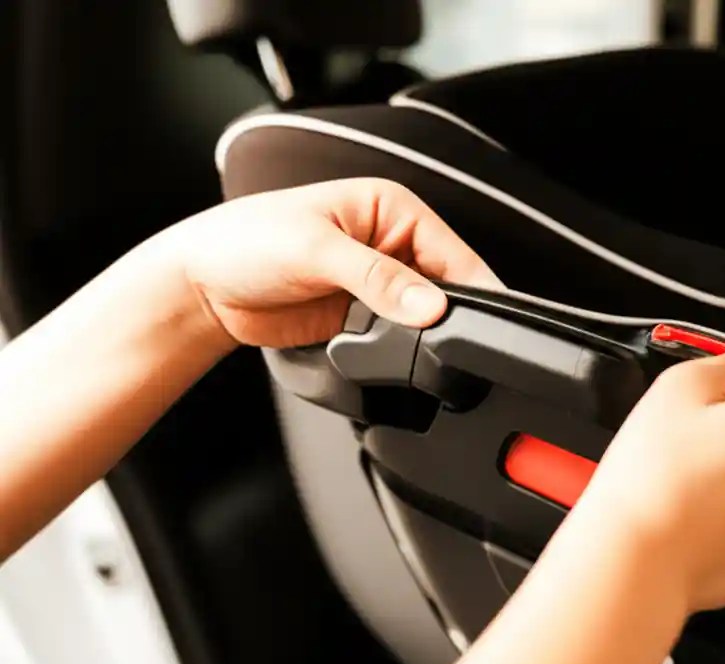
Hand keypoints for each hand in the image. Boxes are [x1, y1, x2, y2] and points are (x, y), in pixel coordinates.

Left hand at [164, 177, 502, 348]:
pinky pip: (399, 341)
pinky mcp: (364, 319)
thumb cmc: (245, 242)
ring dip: (423, 336)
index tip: (485, 322)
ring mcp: (379, 285)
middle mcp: (392, 244)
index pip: (455, 251)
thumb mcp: (316, 251)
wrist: (200, 288)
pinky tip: (392, 356)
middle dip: (447, 316)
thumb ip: (379, 278)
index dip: (473, 287)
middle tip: (445, 341)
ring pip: (427, 319)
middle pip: (448, 287)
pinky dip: (401, 352)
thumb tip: (433, 306)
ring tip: (410, 346)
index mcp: (391, 209)